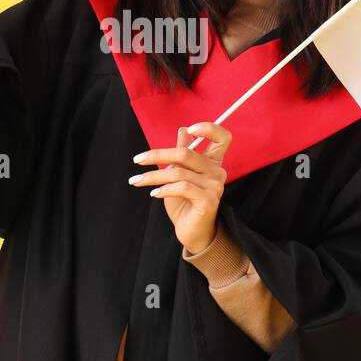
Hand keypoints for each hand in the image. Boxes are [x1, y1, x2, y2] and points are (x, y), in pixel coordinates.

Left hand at [129, 121, 231, 252]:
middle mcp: (218, 172)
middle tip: (137, 159)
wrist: (192, 232)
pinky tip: (153, 194)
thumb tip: (183, 129)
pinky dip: (164, 189)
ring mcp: (215, 186)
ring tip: (137, 181)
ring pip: (178, 172)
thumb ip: (182, 154)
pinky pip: (182, 187)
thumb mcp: (179, 175)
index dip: (208, 128)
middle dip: (157, 155)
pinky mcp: (209, 200)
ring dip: (153, 176)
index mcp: (213, 162)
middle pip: (186, 153)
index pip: (222, 137)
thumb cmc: (184, 203)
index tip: (189, 128)